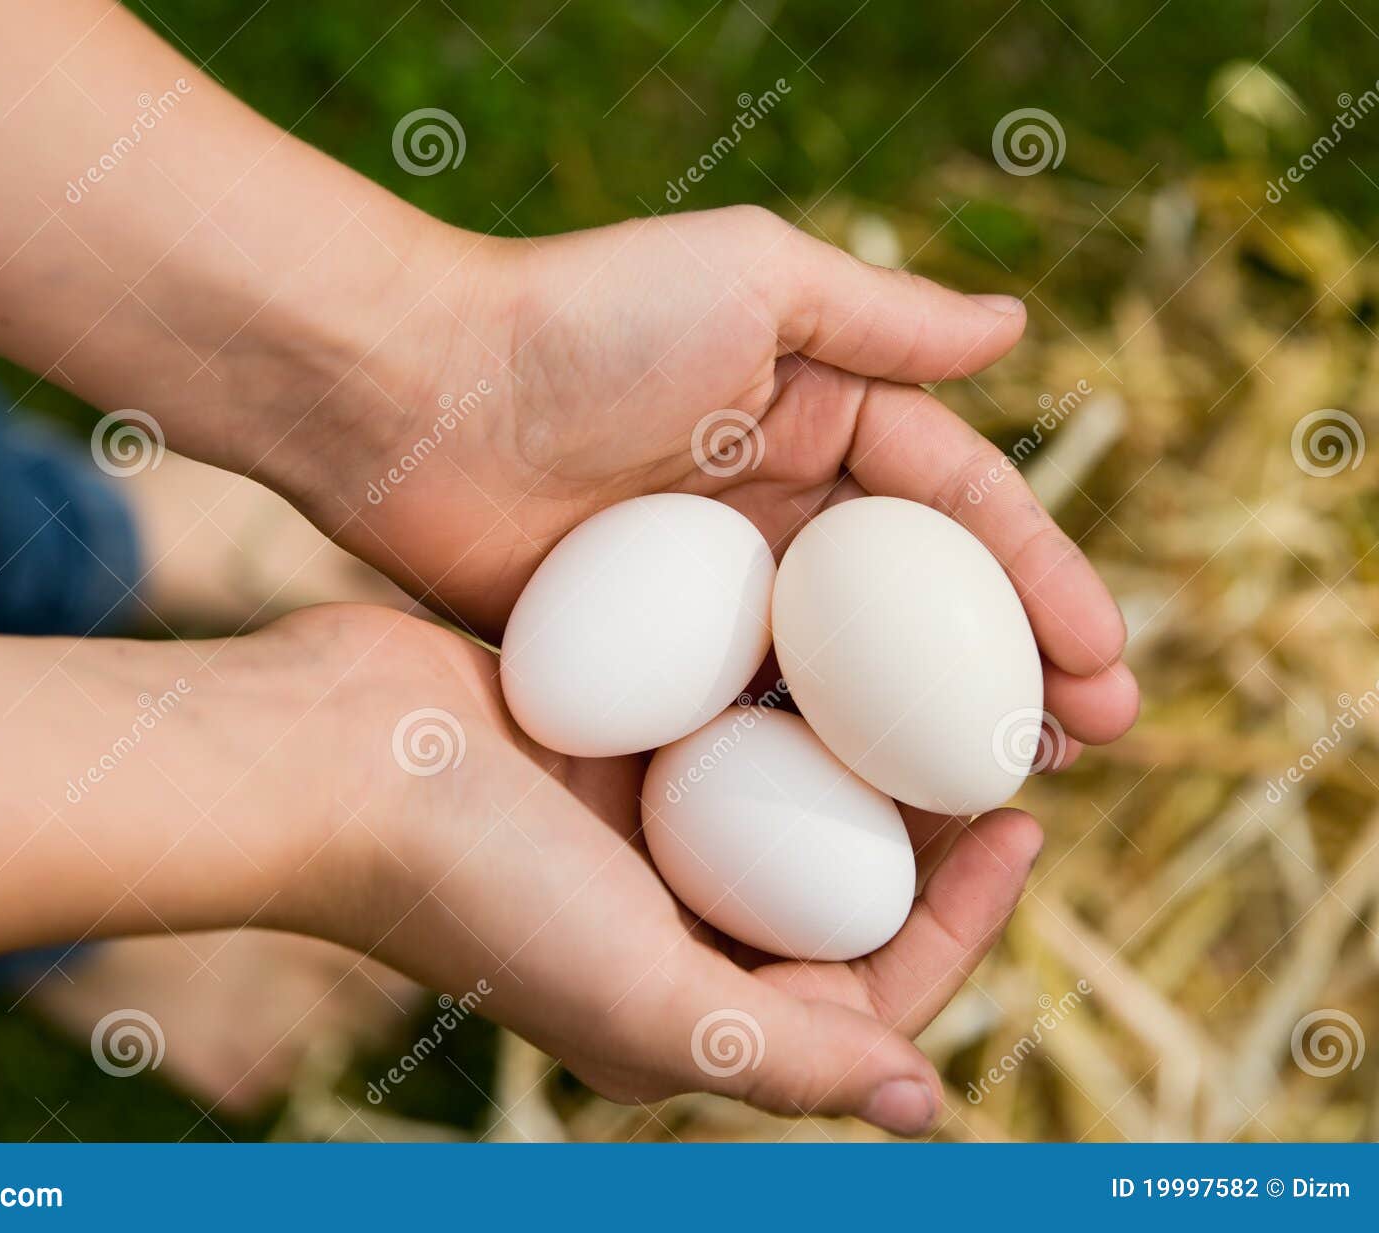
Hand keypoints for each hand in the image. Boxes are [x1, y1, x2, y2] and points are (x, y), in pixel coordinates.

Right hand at [244, 604, 1043, 1134]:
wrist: (330, 758)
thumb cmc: (480, 889)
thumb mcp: (643, 1002)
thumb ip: (786, 1054)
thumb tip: (928, 1105)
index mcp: (686, 1004)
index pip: (867, 986)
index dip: (966, 920)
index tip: (1026, 823)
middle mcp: (670, 921)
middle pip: (838, 881)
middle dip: (925, 818)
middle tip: (1005, 735)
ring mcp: (637, 827)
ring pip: (791, 790)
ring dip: (866, 740)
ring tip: (943, 670)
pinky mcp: (607, 744)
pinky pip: (728, 716)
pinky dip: (786, 685)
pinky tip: (835, 624)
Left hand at [284, 207, 1137, 756]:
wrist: (411, 400)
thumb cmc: (581, 324)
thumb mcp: (749, 281)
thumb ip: (880, 318)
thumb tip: (1017, 327)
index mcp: (817, 421)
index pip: (959, 511)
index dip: (1042, 581)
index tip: (1108, 662)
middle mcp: (778, 512)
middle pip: (920, 610)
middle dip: (1010, 672)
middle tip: (1088, 747)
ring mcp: (715, 596)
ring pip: (848, 680)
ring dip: (928, 736)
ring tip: (1006, 796)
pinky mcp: (647, 661)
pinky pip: (750, 719)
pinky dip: (813, 763)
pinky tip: (869, 817)